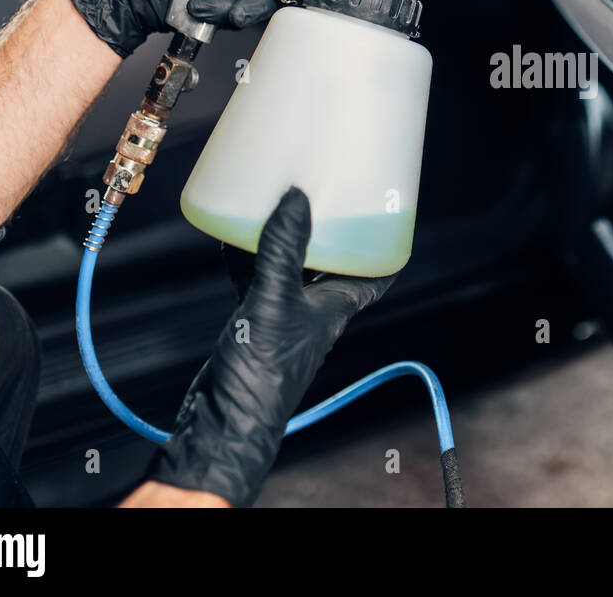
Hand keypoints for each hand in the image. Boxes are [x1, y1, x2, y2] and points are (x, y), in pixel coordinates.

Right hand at [147, 187, 394, 506]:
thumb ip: (283, 250)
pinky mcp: (254, 321)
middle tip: (327, 193)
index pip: (378, 272)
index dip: (388, 241)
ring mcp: (284, 315)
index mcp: (336, 306)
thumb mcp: (274, 300)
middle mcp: (315, 310)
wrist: (222, 420)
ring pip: (293, 266)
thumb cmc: (260, 373)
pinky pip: (256, 278)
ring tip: (279, 203)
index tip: (389, 208)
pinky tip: (233, 238)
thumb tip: (298, 197)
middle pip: (334, 261)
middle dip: (332, 228)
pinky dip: (249, 257)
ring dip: (288, 238)